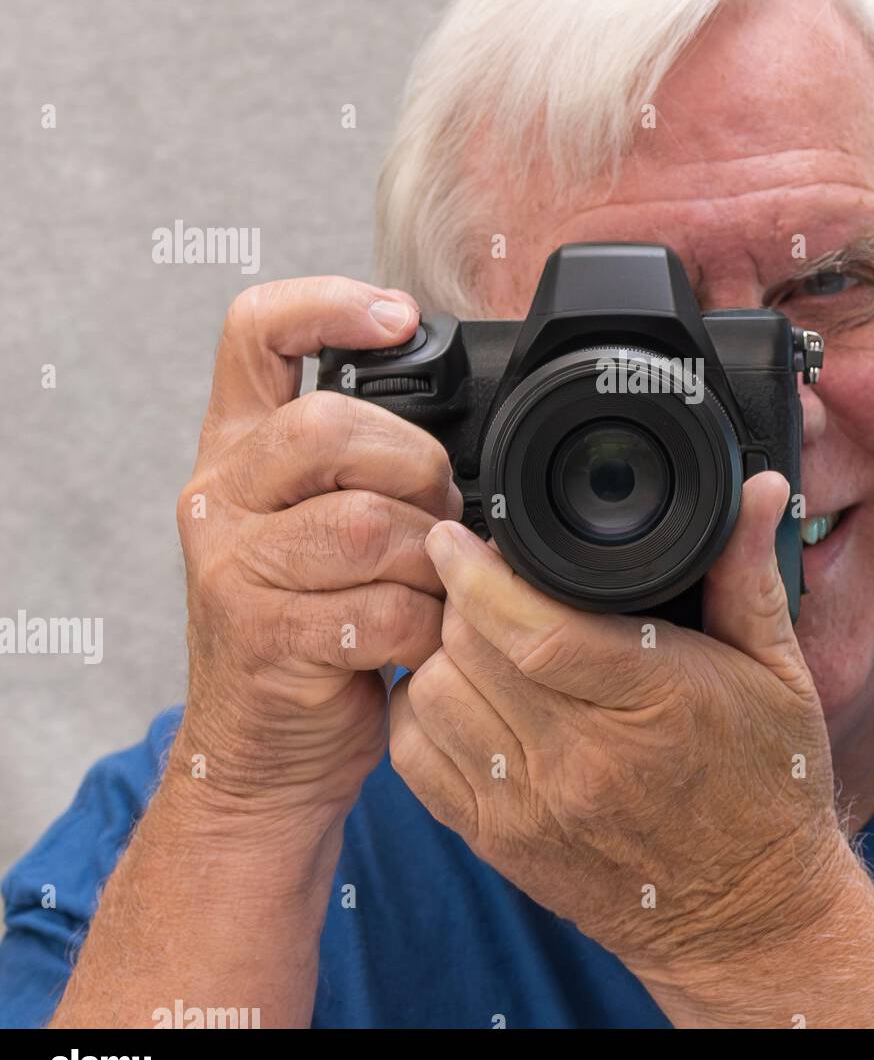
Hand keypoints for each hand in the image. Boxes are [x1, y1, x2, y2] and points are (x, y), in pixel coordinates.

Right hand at [175, 277, 460, 822]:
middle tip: (437, 515)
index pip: (254, 332)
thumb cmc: (315, 626)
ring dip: (428, 559)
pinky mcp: (265, 638)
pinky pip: (383, 608)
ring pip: (366, 524)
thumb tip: (468, 434)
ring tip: (427, 585)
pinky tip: (415, 638)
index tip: (396, 319)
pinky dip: (426, 627)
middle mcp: (220, 496)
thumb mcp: (320, 527)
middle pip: (328, 427)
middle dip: (416, 469)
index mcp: (238, 450)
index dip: (327, 305)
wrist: (265, 753)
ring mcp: (232, 568)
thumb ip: (364, 466)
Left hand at [389, 472, 846, 984]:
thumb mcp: (780, 674)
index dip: (480, 573)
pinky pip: (417, 761)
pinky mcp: (501, 843)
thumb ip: (750, 574)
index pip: (534, 628)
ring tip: (465, 627)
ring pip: (431, 698)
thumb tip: (762, 487)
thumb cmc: (770, 787)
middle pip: (469, 651)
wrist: (749, 916)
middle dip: (457, 596)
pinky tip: (455, 689)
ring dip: (436, 651)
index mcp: (655, 703)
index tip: (457, 535)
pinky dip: (419, 711)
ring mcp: (533, 809)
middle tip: (471, 571)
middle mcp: (584, 761)